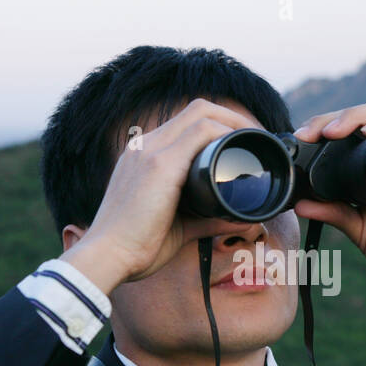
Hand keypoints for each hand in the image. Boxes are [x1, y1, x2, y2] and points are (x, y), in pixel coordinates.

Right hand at [61, 98, 258, 292]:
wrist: (108, 256)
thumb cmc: (137, 247)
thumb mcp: (178, 225)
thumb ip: (208, 217)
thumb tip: (239, 219)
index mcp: (144, 155)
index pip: (185, 123)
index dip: (219, 124)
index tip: (243, 142)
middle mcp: (146, 145)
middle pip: (197, 109)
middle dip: (232, 117)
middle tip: (257, 137)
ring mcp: (151, 150)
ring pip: (201, 114)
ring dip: (233, 121)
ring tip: (256, 139)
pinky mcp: (159, 164)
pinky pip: (200, 133)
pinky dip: (225, 134)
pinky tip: (241, 147)